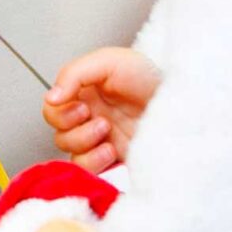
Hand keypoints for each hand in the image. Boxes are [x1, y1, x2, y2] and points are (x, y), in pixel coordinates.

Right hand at [43, 47, 160, 171]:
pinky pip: (87, 170)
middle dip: (76, 130)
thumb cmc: (149, 76)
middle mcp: (88, 116)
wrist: (180, 103)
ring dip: (86, 145)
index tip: (83, 107)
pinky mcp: (112, 158)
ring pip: (70, 153)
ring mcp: (99, 139)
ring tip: (109, 134)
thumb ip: (74, 74)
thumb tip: (51, 98)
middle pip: (58, 133)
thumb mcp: (110, 61)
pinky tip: (112, 151)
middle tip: (101, 121)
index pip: (52, 109)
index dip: (61, 112)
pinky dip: (93, 163)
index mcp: (83, 92)